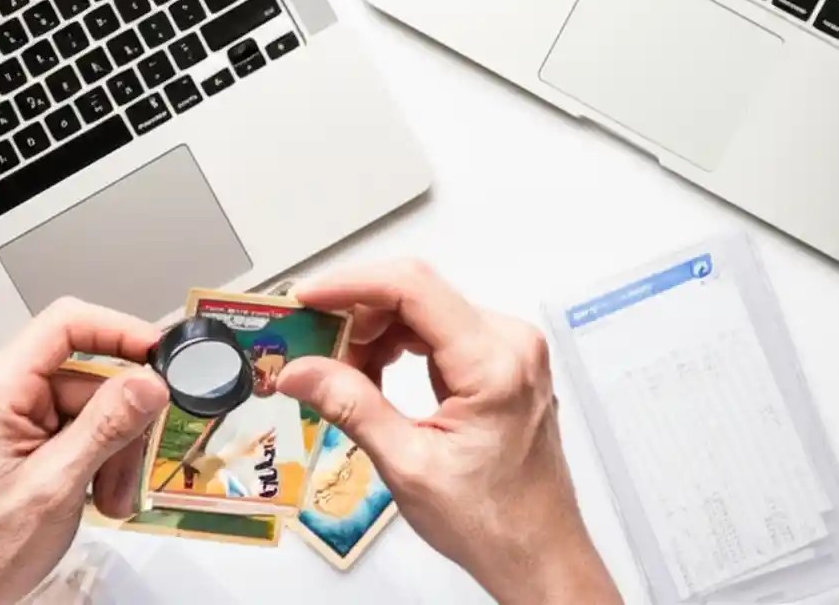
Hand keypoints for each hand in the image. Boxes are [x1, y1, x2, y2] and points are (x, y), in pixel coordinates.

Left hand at [0, 298, 169, 604]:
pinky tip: (94, 491)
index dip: (120, 331)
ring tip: (109, 495)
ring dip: (111, 451)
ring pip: (89, 405)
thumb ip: (106, 426)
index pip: (64, 325)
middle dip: (119, 425)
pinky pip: (75, 424)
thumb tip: (148, 382)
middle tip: (131, 468)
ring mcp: (4, 408)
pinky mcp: (17, 427)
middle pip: (87, 376)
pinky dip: (96, 458)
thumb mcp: (57, 486)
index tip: (160, 352)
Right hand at [277, 262, 620, 604]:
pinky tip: (374, 378)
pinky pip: (440, 333)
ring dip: (376, 335)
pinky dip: (399, 347)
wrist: (537, 552)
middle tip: (313, 350)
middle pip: (417, 296)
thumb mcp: (408, 465)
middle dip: (357, 318)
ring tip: (343, 377)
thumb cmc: (493, 521)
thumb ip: (351, 407)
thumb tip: (300, 371)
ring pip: (424, 312)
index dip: (352, 285)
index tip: (308, 298)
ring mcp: (510, 350)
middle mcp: (511, 344)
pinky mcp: (502, 362)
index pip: (414, 289)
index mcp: (495, 365)